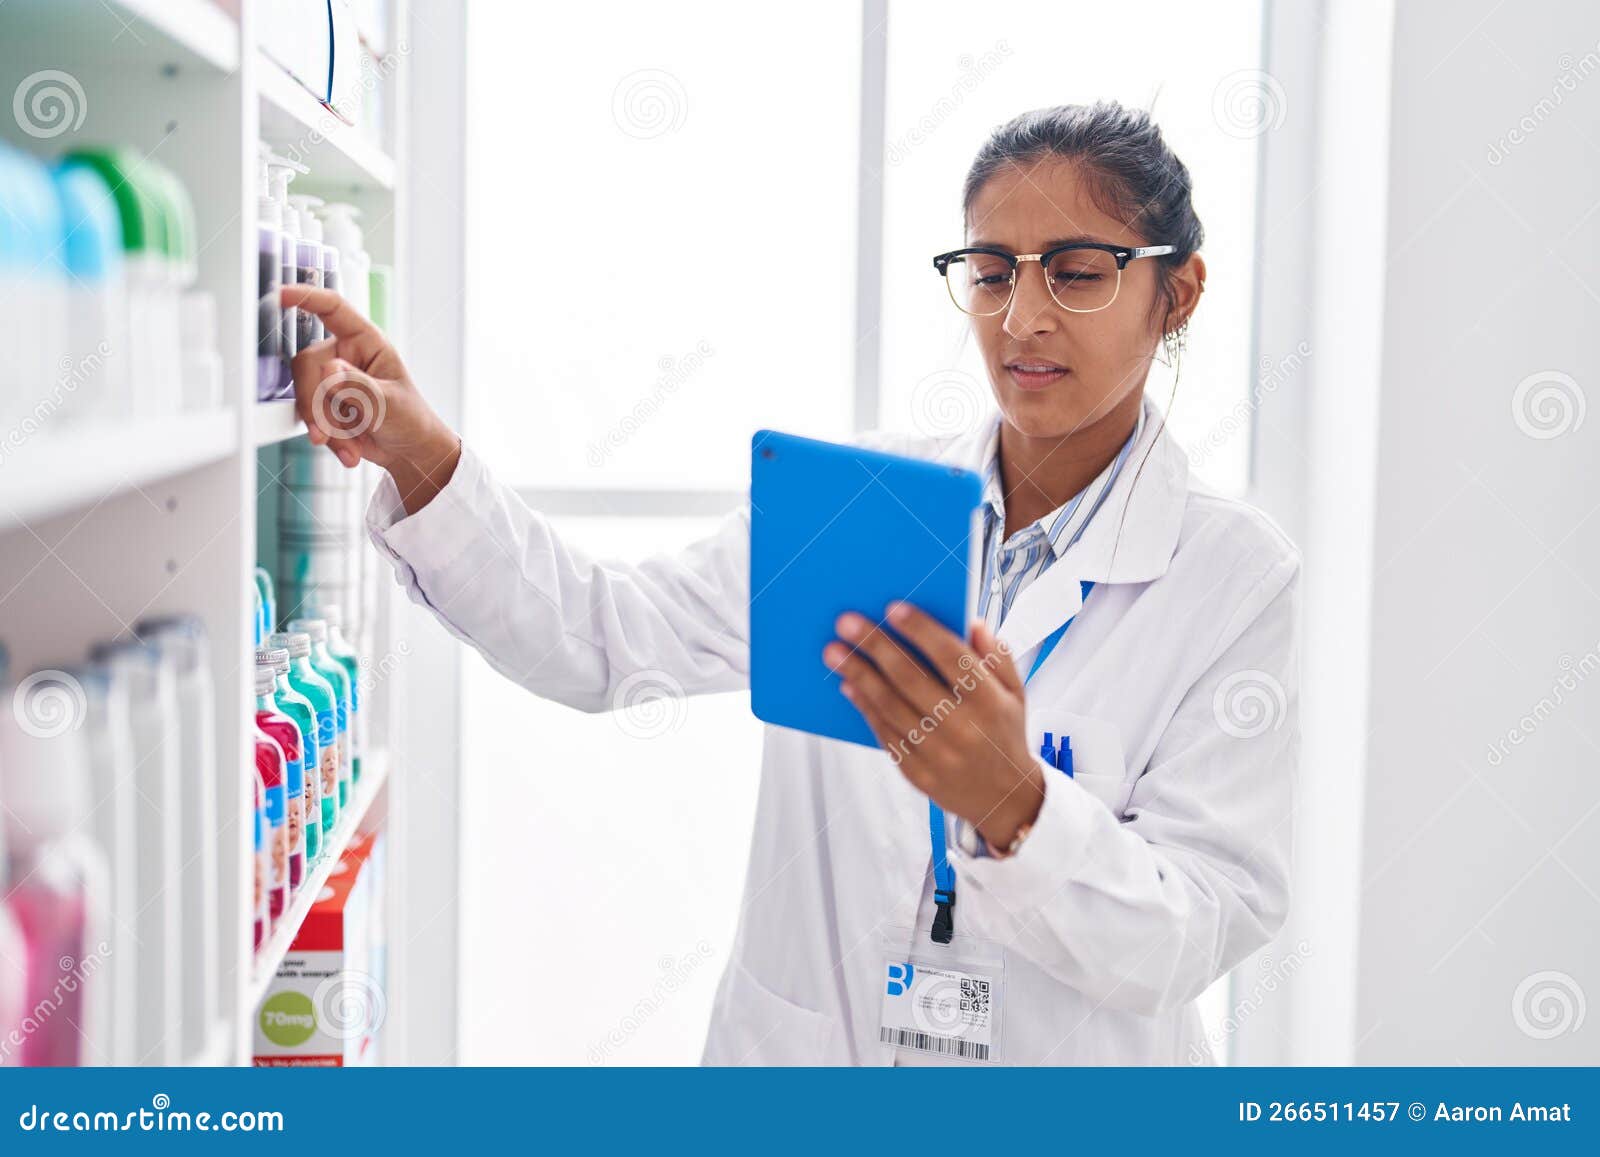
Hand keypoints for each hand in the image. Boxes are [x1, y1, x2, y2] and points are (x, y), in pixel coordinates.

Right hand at [280, 284, 460, 514]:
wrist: (409, 451)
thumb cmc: (410, 418)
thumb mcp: (389, 403)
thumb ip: (358, 385)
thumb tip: (329, 369)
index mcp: (366, 342)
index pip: (334, 310)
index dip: (307, 298)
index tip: (282, 294)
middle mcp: (345, 356)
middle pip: (307, 365)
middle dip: (316, 403)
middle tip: (328, 431)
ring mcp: (332, 381)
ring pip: (305, 394)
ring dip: (325, 426)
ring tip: (351, 445)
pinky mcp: (324, 404)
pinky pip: (310, 416)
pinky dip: (328, 437)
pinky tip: (349, 450)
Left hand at [823, 603, 1044, 848]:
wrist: (1004, 798)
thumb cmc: (1005, 734)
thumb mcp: (1015, 692)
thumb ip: (997, 654)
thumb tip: (973, 623)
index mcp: (989, 701)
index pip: (952, 657)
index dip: (921, 630)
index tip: (892, 608)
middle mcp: (962, 727)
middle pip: (910, 679)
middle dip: (875, 646)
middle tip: (847, 622)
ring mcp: (937, 753)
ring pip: (890, 706)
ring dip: (858, 675)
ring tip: (834, 652)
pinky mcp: (916, 772)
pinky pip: (885, 734)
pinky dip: (865, 708)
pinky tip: (849, 685)